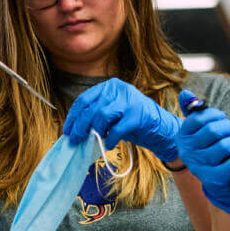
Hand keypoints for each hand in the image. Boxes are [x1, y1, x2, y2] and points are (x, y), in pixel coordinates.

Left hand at [62, 78, 178, 162]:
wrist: (162, 128)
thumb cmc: (134, 122)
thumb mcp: (114, 112)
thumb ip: (96, 114)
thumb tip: (74, 129)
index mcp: (111, 86)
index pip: (85, 99)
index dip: (73, 116)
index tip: (67, 130)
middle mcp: (120, 90)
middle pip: (91, 108)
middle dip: (80, 126)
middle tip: (75, 140)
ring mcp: (130, 102)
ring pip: (101, 116)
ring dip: (94, 132)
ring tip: (94, 141)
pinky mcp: (137, 116)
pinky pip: (116, 129)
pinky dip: (109, 139)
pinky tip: (108, 144)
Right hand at [174, 97, 229, 213]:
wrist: (216, 182)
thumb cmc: (209, 151)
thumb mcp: (198, 132)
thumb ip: (193, 111)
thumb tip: (185, 93)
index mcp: (182, 137)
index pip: (199, 117)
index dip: (215, 115)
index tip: (221, 118)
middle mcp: (187, 152)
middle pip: (214, 130)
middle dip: (229, 128)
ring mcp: (200, 166)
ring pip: (226, 145)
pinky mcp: (214, 178)